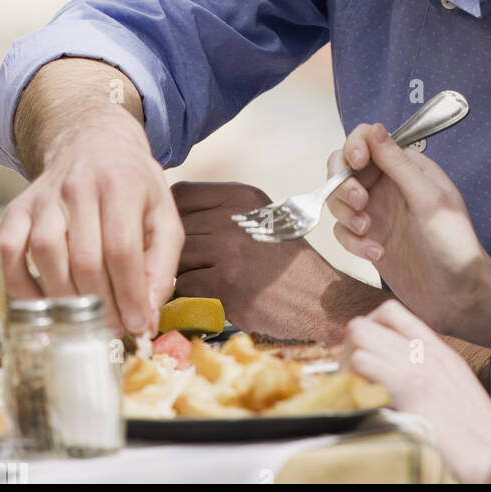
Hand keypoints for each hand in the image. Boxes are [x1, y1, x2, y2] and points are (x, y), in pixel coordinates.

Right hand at [0, 110, 181, 334]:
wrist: (94, 142)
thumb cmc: (133, 185)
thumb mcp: (163, 214)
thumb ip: (162, 264)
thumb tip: (146, 316)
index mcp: (123, 185)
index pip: (122, 249)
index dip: (128, 294)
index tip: (136, 325)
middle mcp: (81, 188)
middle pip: (85, 258)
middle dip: (101, 304)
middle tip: (113, 328)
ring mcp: (45, 197)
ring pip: (46, 256)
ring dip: (66, 299)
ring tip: (86, 319)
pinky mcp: (19, 208)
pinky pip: (10, 252)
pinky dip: (21, 285)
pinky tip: (44, 304)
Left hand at [172, 180, 384, 342]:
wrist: (318, 297)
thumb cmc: (285, 262)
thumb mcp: (261, 218)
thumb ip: (223, 213)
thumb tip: (173, 218)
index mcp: (241, 196)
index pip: (182, 194)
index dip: (172, 214)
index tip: (173, 231)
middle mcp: (233, 216)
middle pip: (177, 228)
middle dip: (175, 249)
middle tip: (185, 266)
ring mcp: (228, 249)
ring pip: (178, 258)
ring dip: (182, 273)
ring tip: (200, 282)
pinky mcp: (225, 283)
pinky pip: (185, 286)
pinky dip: (191, 295)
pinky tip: (209, 298)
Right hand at [326, 123, 490, 339]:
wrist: (458, 296)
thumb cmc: (454, 244)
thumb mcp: (428, 199)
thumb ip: (398, 164)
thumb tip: (374, 129)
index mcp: (407, 167)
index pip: (367, 140)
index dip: (354, 146)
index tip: (355, 163)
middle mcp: (388, 185)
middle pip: (344, 168)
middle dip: (343, 183)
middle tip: (359, 202)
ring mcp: (377, 213)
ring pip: (338, 200)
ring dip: (345, 214)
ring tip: (367, 230)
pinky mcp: (369, 240)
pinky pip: (343, 232)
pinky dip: (352, 242)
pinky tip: (376, 253)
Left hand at [342, 299, 490, 483]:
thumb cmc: (476, 432)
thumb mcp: (454, 386)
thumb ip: (429, 372)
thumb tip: (397, 377)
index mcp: (438, 347)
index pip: (391, 312)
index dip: (368, 330)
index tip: (363, 357)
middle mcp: (425, 348)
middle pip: (367, 321)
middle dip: (350, 346)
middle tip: (350, 377)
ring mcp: (416, 363)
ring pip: (359, 334)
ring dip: (346, 361)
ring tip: (351, 389)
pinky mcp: (408, 385)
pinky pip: (363, 361)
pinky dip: (352, 377)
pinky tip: (359, 399)